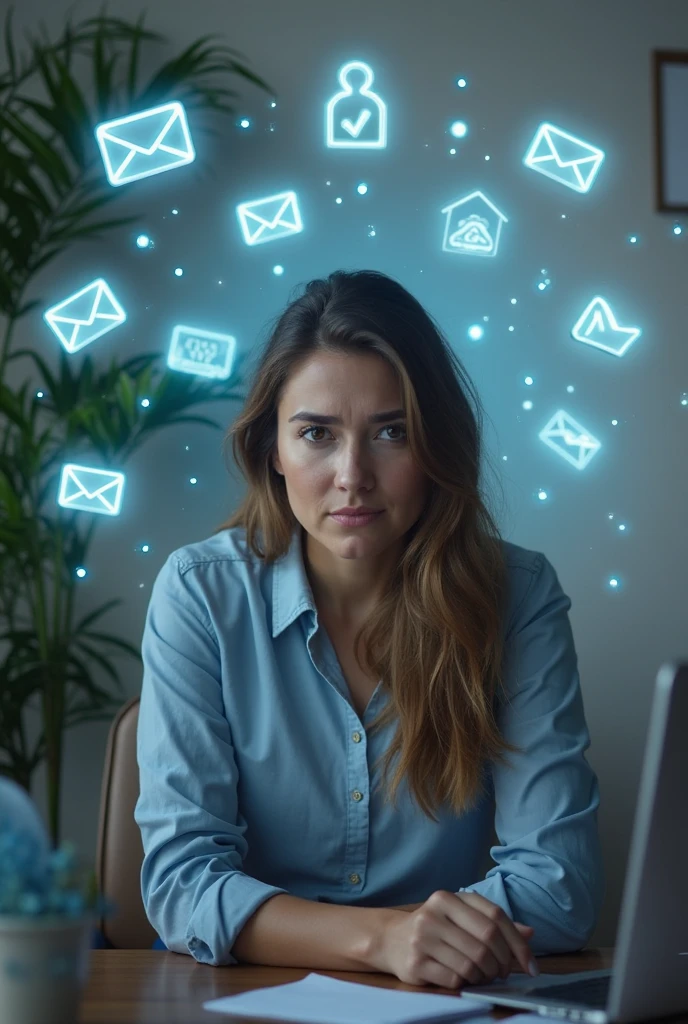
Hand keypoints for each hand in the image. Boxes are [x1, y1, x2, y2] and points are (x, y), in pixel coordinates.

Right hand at [371, 889, 535, 988]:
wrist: (391, 940)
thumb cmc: (434, 929)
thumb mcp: (461, 917)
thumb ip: (493, 924)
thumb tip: (530, 933)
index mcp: (449, 898)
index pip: (495, 916)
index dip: (518, 943)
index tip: (530, 965)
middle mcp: (434, 913)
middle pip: (486, 940)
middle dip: (502, 962)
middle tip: (503, 973)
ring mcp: (423, 937)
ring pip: (473, 963)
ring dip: (485, 975)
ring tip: (482, 975)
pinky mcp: (416, 962)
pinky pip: (456, 978)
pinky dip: (467, 983)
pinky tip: (464, 978)